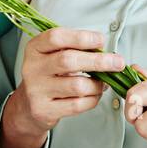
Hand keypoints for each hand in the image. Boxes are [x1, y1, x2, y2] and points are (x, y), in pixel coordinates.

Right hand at [5, 28, 125, 139]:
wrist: (28, 105)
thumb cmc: (49, 75)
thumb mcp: (53, 55)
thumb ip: (74, 49)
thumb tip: (105, 51)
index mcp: (35, 48)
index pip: (56, 37)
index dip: (81, 37)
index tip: (101, 40)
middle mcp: (32, 68)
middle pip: (68, 61)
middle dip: (98, 61)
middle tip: (118, 62)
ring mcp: (36, 90)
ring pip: (76, 85)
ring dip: (97, 84)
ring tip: (105, 83)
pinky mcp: (44, 110)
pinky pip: (77, 105)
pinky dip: (93, 99)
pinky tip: (95, 94)